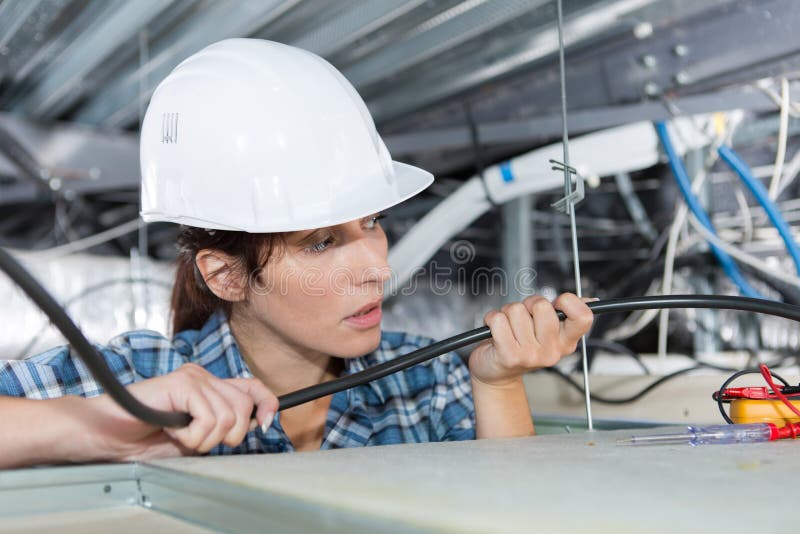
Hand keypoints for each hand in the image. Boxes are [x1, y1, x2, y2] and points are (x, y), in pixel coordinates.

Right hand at [74, 363, 277, 461]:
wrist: (108, 435)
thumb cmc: (146, 437)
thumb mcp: (195, 436)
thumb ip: (222, 426)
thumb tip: (259, 423)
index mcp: (209, 387)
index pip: (252, 387)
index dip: (267, 404)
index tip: (267, 424)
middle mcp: (204, 376)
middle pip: (244, 407)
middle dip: (228, 435)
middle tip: (197, 440)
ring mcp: (192, 377)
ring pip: (228, 416)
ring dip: (203, 439)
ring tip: (179, 434)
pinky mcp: (181, 383)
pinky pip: (207, 418)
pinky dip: (190, 436)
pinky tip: (170, 428)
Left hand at [468, 293, 593, 386]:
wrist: (497, 372)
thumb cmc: (521, 346)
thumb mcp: (547, 332)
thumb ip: (566, 315)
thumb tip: (590, 301)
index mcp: (566, 342)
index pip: (583, 316)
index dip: (567, 301)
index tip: (555, 304)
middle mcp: (551, 351)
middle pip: (541, 305)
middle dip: (527, 305)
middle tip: (522, 319)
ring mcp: (531, 355)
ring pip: (516, 310)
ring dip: (506, 313)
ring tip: (508, 328)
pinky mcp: (509, 356)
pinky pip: (498, 319)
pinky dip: (491, 319)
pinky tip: (495, 332)